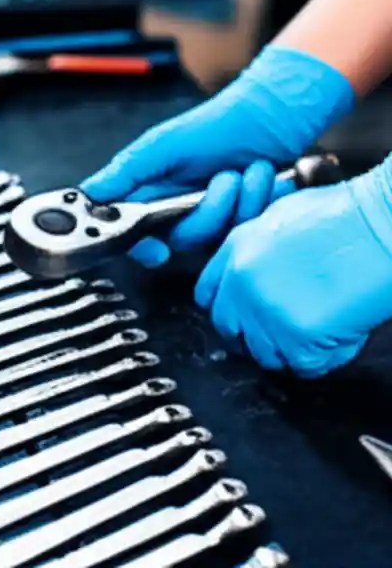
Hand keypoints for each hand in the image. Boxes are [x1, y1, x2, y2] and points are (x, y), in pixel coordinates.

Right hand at [81, 45, 353, 265]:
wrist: (269, 118)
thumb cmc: (214, 125)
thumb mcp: (160, 145)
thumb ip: (124, 172)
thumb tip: (88, 194)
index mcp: (148, 195)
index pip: (130, 234)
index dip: (140, 247)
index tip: (155, 248)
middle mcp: (175, 212)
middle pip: (179, 239)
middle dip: (207, 212)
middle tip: (224, 178)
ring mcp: (209, 219)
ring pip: (215, 236)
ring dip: (239, 200)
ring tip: (248, 170)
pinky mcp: (240, 221)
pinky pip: (246, 229)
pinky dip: (259, 200)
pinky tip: (261, 177)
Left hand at [195, 160, 391, 377]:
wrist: (382, 226)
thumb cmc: (347, 217)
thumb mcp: (282, 217)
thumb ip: (258, 251)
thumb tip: (257, 271)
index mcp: (235, 249)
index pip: (208, 296)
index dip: (230, 312)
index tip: (245, 319)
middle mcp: (241, 283)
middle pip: (229, 330)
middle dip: (254, 337)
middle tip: (285, 333)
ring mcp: (265, 312)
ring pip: (265, 354)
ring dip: (290, 350)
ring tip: (321, 329)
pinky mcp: (295, 336)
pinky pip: (303, 365)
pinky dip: (323, 358)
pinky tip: (340, 336)